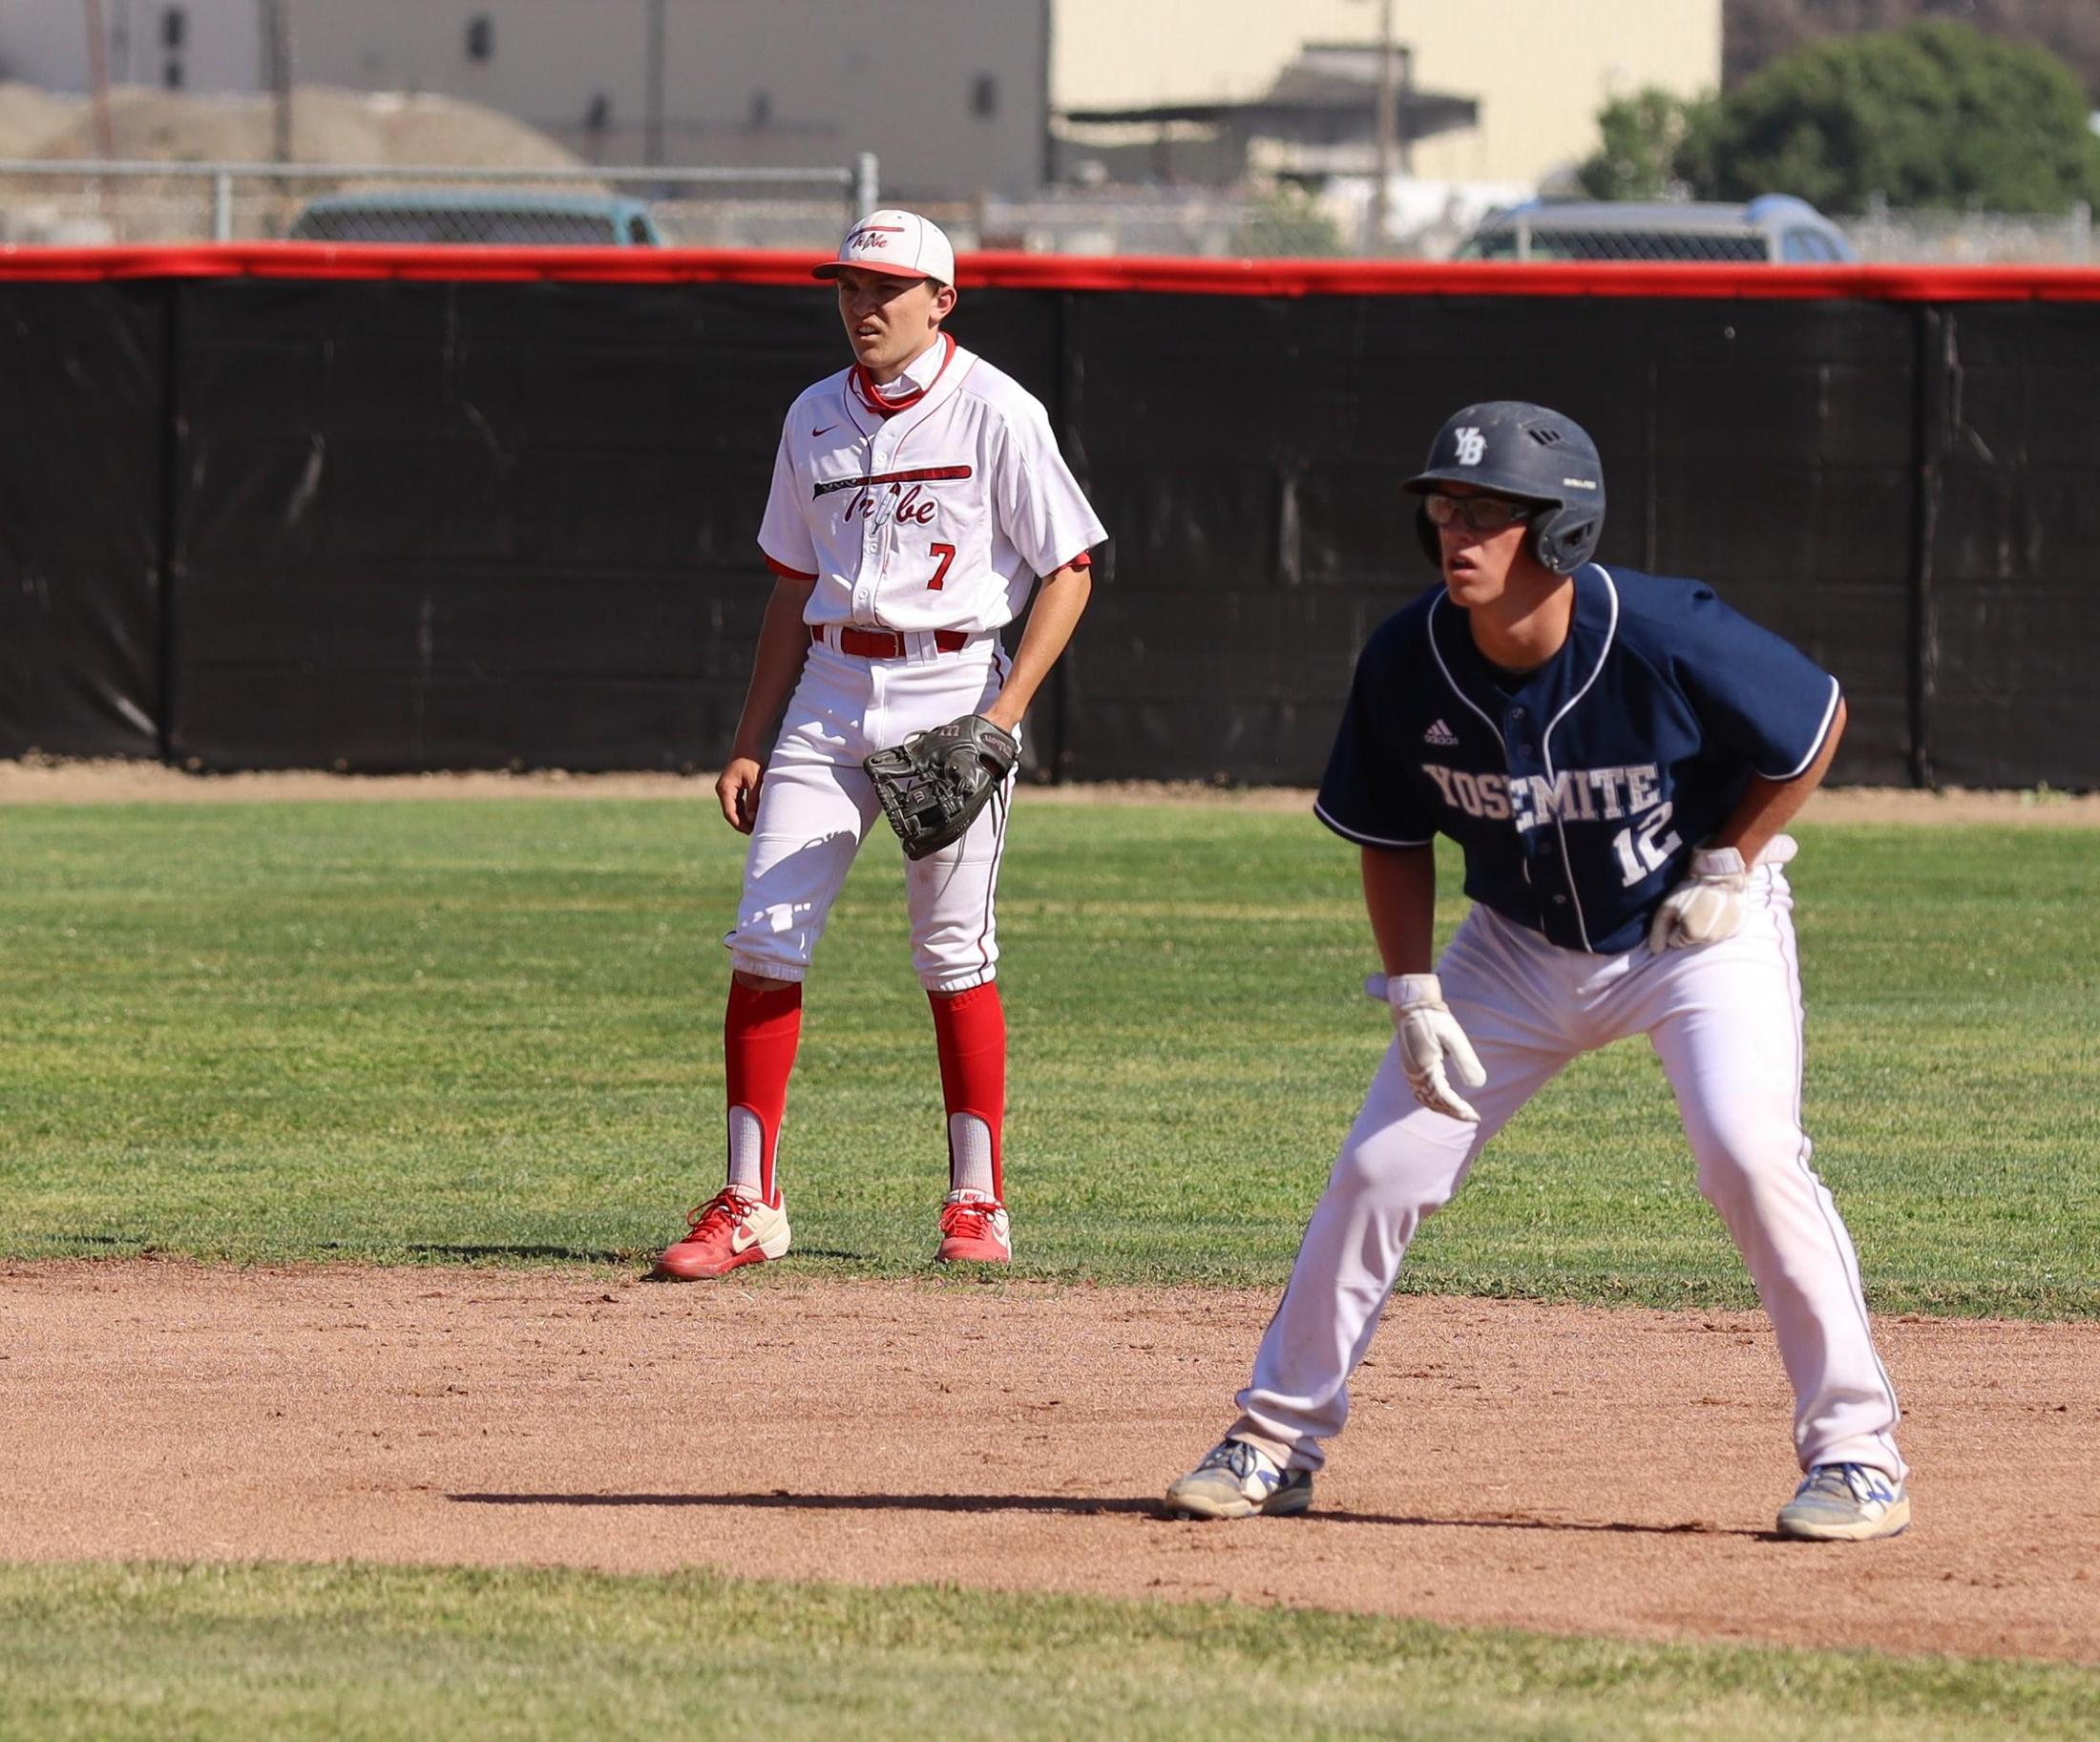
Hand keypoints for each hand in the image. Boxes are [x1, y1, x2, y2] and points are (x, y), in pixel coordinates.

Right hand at [715, 756, 763, 832]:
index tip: (751, 832)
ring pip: (733, 809)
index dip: (739, 825)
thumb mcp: (755, 782)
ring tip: (756, 826)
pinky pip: (735, 803)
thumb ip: (753, 800)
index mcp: (725, 789)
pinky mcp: (731, 788)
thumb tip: (752, 819)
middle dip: (742, 823)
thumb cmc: (752, 762)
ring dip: (743, 818)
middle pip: (730, 813)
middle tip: (755, 831)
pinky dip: (743, 810)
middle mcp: (722, 790)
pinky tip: (754, 816)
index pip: (730, 813)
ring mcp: (725, 789)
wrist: (747, 746)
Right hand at [1375, 972, 1486, 1122]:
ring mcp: (1409, 1071)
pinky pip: (1419, 1091)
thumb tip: (1479, 1084)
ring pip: (1424, 1099)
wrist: (1411, 1005)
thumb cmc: (1434, 1018)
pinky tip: (1442, 1100)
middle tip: (1472, 1117)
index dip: (1460, 1110)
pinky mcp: (1408, 1067)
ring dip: (1442, 1108)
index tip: (1475, 1116)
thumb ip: (1465, 1060)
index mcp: (1425, 1067)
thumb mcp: (1455, 1037)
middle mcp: (1414, 1073)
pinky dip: (1431, 1100)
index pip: (1444, 1098)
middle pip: (1433, 1103)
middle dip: (1453, 1113)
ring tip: (1459, 1112)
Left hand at [1648, 846, 1748, 951]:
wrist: (1720, 873)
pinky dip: (1719, 925)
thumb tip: (1657, 950)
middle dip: (1689, 929)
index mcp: (1693, 935)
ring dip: (1705, 928)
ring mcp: (1727, 934)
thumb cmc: (1689, 890)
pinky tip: (1718, 911)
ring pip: (1708, 939)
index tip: (1679, 913)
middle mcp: (1712, 939)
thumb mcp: (1665, 908)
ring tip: (1705, 909)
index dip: (1674, 928)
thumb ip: (1658, 932)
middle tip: (1692, 910)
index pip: (1676, 942)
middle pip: (1692, 942)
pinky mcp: (1738, 927)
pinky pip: (1723, 933)